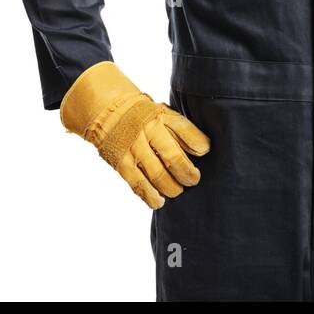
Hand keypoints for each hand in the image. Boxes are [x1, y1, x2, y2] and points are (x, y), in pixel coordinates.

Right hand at [60, 60, 210, 208]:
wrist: (109, 112)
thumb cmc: (145, 116)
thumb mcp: (164, 113)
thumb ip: (182, 130)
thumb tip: (204, 150)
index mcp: (162, 116)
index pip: (187, 132)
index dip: (200, 146)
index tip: (204, 153)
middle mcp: (148, 131)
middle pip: (174, 158)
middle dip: (188, 174)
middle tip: (193, 180)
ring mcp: (133, 148)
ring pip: (158, 176)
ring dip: (171, 188)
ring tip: (177, 190)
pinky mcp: (121, 164)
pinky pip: (138, 185)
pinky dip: (150, 196)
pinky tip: (159, 201)